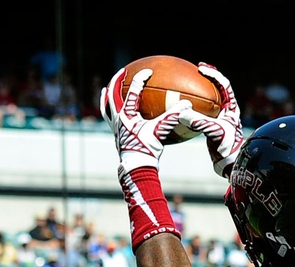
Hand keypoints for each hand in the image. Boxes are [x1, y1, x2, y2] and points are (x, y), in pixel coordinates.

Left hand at [99, 67, 189, 181]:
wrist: (136, 166)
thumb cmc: (148, 149)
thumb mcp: (161, 130)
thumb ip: (173, 116)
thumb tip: (187, 104)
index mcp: (127, 114)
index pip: (133, 91)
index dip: (141, 79)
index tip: (148, 71)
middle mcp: (118, 117)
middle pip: (113, 93)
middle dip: (118, 80)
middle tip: (122, 71)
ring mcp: (115, 126)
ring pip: (107, 106)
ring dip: (107, 96)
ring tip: (107, 88)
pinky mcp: (116, 134)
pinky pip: (109, 119)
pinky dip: (109, 112)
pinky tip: (114, 112)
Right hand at [184, 63, 243, 178]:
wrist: (230, 165)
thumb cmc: (227, 148)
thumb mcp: (214, 132)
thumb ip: (199, 121)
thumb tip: (182, 113)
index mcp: (232, 109)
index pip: (224, 85)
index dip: (214, 75)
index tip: (201, 68)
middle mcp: (228, 112)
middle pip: (219, 89)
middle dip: (209, 77)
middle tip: (198, 68)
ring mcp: (221, 119)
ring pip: (210, 100)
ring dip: (201, 91)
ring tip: (190, 83)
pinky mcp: (214, 128)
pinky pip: (202, 113)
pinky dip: (193, 108)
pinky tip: (181, 107)